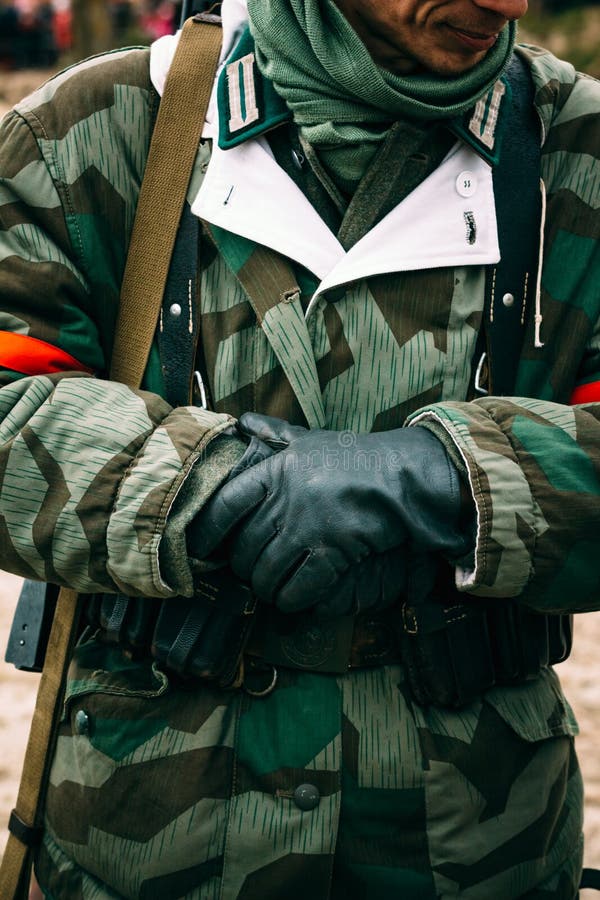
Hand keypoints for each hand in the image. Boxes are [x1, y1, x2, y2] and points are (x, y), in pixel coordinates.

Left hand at [190, 414, 472, 614]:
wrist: (399, 476)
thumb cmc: (352, 457)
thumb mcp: (310, 439)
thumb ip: (274, 433)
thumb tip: (242, 421)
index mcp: (275, 471)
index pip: (225, 505)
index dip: (207, 531)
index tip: (200, 548)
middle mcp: (285, 500)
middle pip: (244, 549)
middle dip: (244, 569)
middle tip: (251, 574)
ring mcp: (307, 527)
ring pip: (268, 573)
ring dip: (267, 588)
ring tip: (272, 590)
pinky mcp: (332, 551)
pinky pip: (299, 587)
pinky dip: (292, 599)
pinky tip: (294, 600)